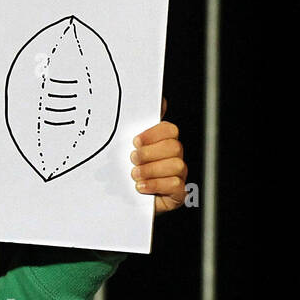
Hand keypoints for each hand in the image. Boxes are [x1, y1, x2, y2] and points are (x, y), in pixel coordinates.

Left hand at [129, 97, 186, 216]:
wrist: (120, 200)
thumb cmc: (123, 171)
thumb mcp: (123, 146)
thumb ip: (137, 124)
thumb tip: (158, 100)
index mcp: (162, 142)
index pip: (170, 129)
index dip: (153, 134)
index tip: (135, 141)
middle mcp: (174, 157)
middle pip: (175, 147)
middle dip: (150, 153)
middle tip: (133, 159)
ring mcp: (178, 175)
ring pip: (176, 165)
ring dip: (151, 170)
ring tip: (134, 175)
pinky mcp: (178, 193)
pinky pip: (176, 185)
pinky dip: (155, 185)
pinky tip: (140, 187)